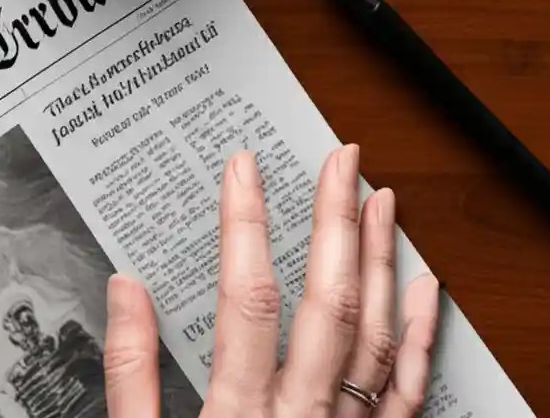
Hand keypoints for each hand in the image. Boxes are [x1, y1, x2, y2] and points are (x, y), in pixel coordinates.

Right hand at [103, 147, 440, 417]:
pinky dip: (422, 336)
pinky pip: (411, 393)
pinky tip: (423, 288)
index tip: (243, 169)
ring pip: (377, 338)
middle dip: (334, 221)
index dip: (246, 223)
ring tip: (380, 200)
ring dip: (381, 262)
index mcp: (237, 415)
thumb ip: (131, 375)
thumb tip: (126, 292)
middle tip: (341, 158)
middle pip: (325, 304)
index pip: (245, 296)